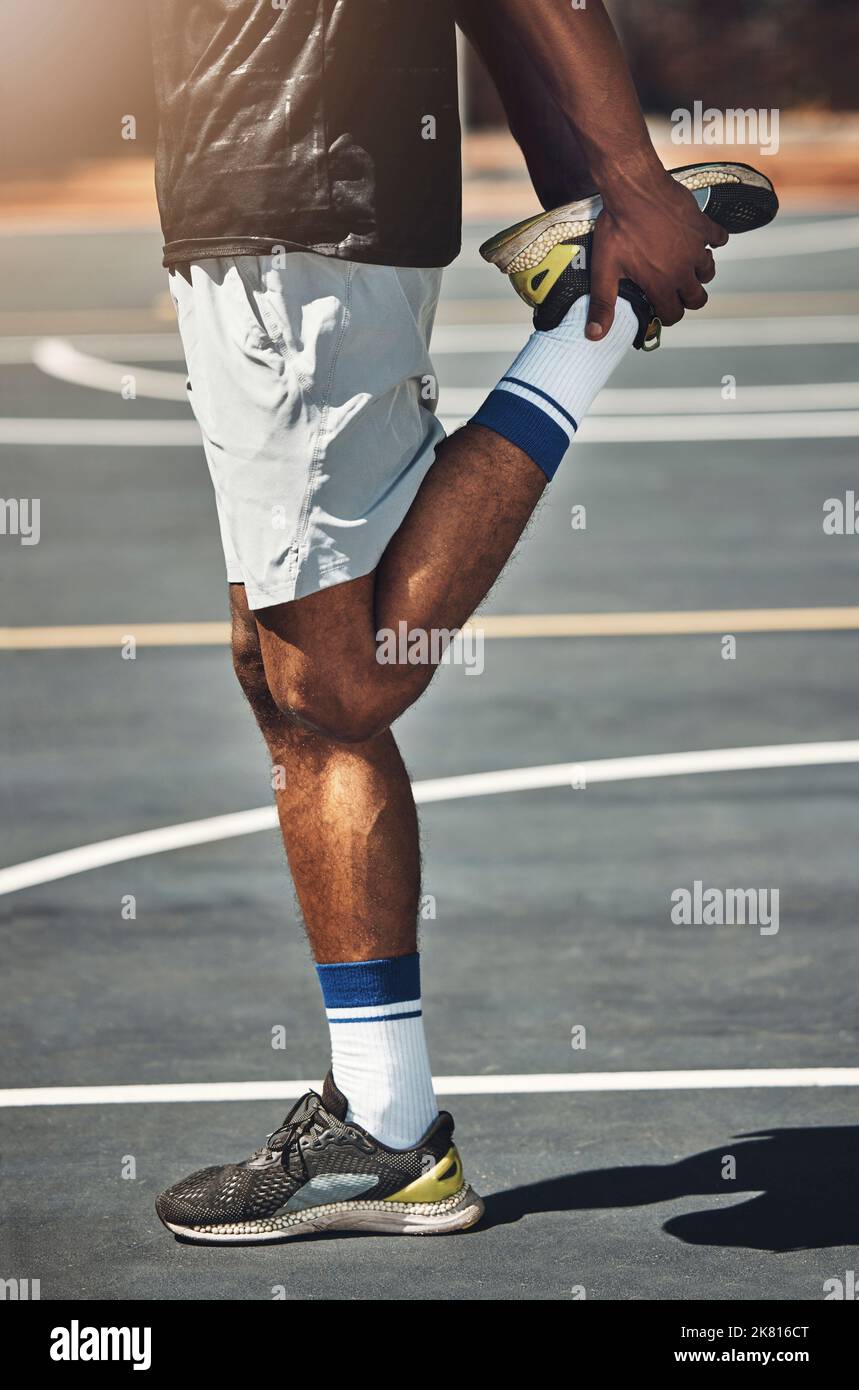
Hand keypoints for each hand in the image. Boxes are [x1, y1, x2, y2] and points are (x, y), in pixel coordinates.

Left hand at [585, 174, 728, 340]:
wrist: (634, 188)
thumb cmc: (618, 227)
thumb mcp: (604, 269)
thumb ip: (603, 304)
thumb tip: (595, 335)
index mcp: (661, 284)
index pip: (674, 314)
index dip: (667, 314)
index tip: (660, 307)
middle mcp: (682, 270)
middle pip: (697, 298)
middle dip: (687, 299)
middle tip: (675, 290)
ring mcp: (696, 247)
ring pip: (708, 272)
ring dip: (699, 273)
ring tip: (684, 267)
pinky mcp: (702, 225)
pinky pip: (719, 238)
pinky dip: (713, 242)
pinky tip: (700, 239)